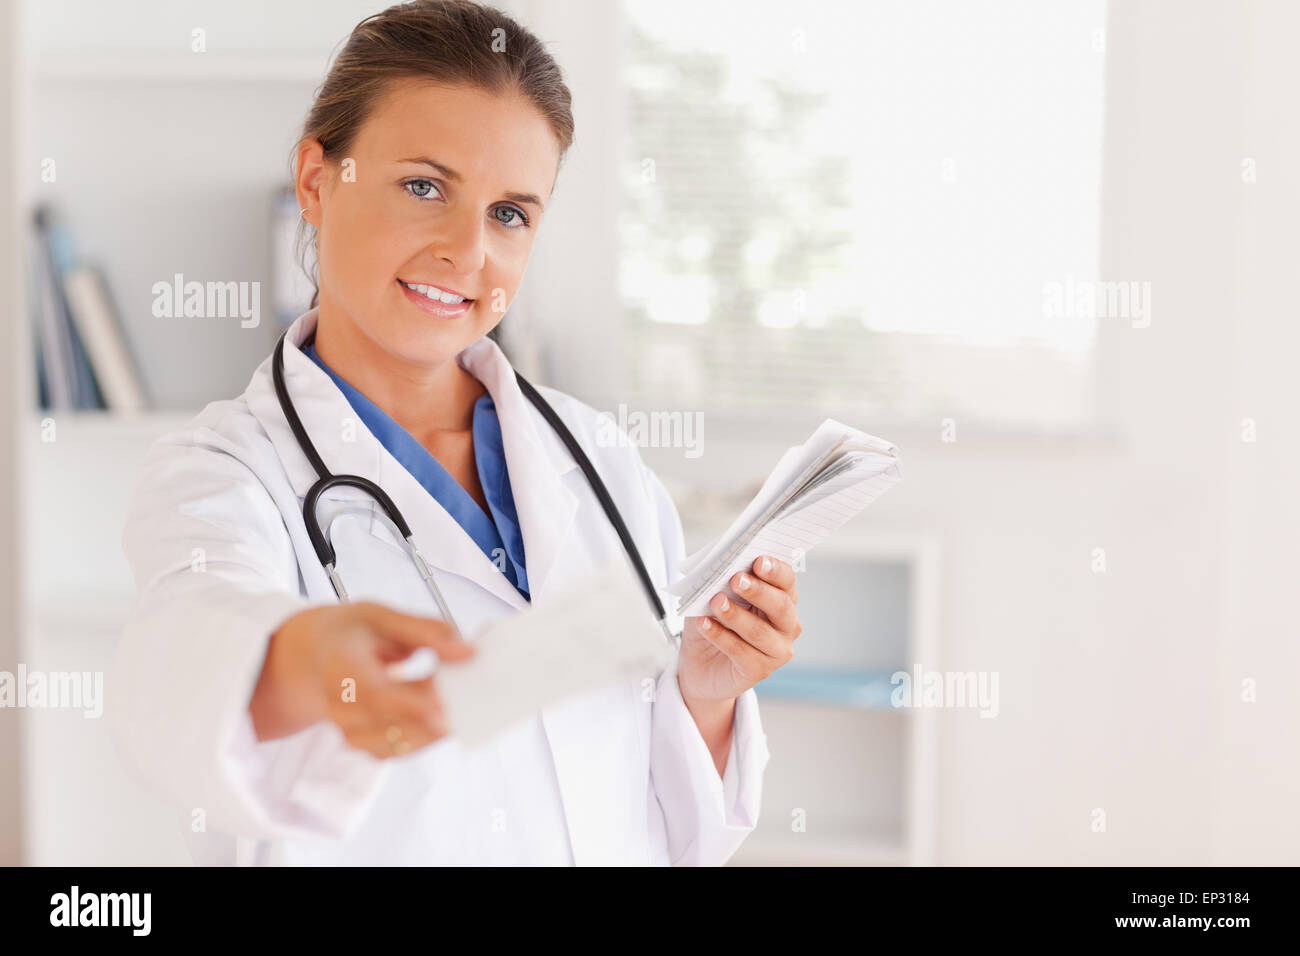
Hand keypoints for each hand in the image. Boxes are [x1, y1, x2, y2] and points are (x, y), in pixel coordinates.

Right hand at [249, 601, 474, 757]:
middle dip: (434, 714)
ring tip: (445, 693)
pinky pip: (401, 749)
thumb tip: (469, 652)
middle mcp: (339, 707)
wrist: (312, 657)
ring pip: (399, 744)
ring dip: (432, 724)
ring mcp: (348, 731)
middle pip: (391, 726)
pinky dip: (425, 732)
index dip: (412, 707)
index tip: (446, 711)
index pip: (374, 696)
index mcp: (340, 667)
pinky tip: (435, 708)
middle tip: (467, 696)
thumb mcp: (383, 616)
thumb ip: (427, 632)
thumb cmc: (350, 633)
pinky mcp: (363, 745)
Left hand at [677, 555, 801, 703]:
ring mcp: (777, 651)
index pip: (787, 581)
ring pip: (760, 631)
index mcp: (782, 598)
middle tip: (736, 579)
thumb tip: (720, 565)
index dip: (775, 570)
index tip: (758, 561)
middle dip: (758, 591)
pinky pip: (741, 652)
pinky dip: (721, 636)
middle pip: (781, 606)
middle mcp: (787, 625)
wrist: (700, 665)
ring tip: (716, 602)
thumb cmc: (713, 622)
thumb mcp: (712, 595)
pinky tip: (704, 624)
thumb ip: (720, 580)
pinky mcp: (760, 671)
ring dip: (736, 615)